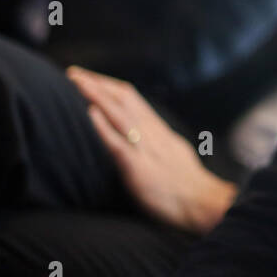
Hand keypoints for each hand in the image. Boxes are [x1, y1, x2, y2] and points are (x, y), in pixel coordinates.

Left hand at [67, 66, 236, 234]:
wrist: (203, 204)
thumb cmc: (189, 185)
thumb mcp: (174, 153)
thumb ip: (158, 140)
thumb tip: (147, 131)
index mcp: (158, 130)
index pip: (131, 99)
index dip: (109, 85)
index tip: (90, 76)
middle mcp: (151, 134)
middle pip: (123, 99)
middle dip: (97, 83)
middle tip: (73, 72)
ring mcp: (145, 149)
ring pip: (119, 114)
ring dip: (96, 95)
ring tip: (76, 81)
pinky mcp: (138, 169)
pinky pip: (119, 144)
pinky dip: (103, 127)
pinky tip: (91, 113)